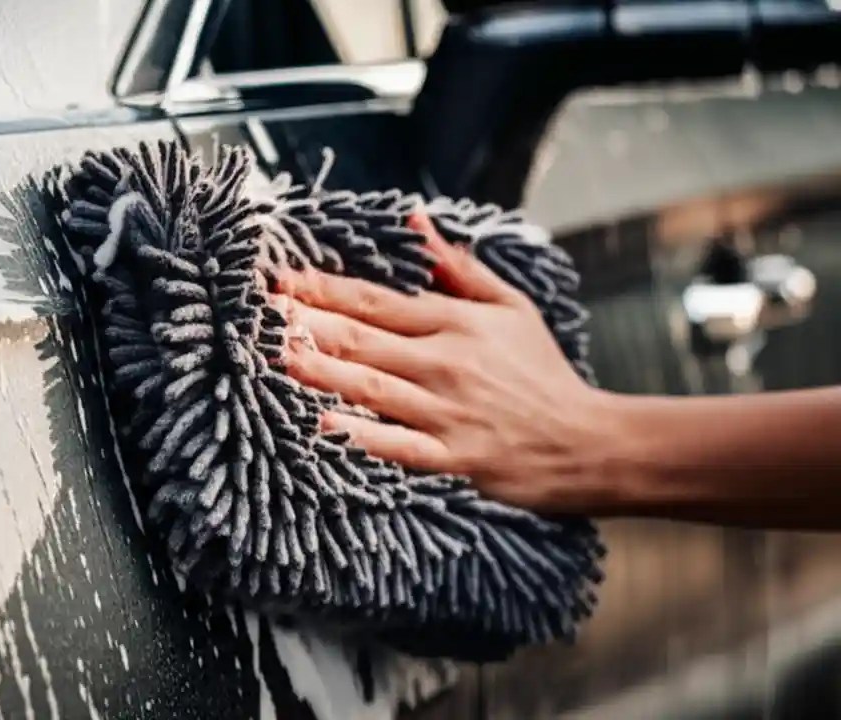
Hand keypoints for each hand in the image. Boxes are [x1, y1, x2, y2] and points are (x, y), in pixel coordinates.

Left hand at [273, 216, 622, 514]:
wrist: (589, 442)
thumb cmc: (544, 373)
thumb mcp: (512, 307)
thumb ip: (458, 267)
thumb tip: (414, 221)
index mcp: (456, 323)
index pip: (376, 299)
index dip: (323, 288)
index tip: (279, 278)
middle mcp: (445, 363)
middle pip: (363, 338)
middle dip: (307, 323)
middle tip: (259, 311)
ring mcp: (447, 412)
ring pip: (372, 387)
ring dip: (321, 370)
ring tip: (275, 355)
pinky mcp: (453, 458)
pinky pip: (398, 446)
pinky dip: (361, 435)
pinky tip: (323, 423)